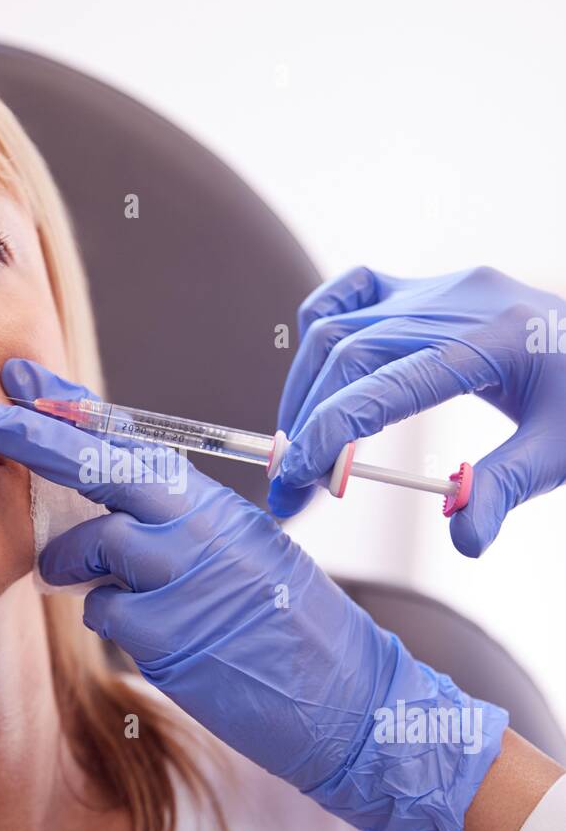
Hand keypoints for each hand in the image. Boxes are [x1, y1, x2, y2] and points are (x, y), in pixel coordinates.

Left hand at [0, 357, 507, 830]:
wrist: (349, 702)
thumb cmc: (294, 632)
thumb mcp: (246, 556)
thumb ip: (183, 528)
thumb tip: (110, 514)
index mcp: (219, 506)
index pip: (137, 442)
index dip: (75, 409)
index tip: (26, 383)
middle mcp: (203, 529)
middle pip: (105, 467)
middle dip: (37, 437)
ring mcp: (187, 580)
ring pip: (94, 544)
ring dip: (68, 561)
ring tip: (65, 575)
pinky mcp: (171, 637)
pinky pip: (106, 614)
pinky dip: (110, 621)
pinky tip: (149, 636)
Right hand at [268, 265, 565, 555]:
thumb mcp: (561, 451)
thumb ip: (506, 489)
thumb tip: (464, 542)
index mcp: (492, 340)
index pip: (387, 384)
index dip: (331, 432)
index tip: (299, 482)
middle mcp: (456, 303)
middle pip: (347, 351)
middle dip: (306, 422)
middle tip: (290, 492)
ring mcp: (438, 288)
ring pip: (338, 323)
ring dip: (305, 387)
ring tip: (300, 451)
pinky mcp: (428, 289)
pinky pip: (355, 291)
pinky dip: (321, 329)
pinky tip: (315, 377)